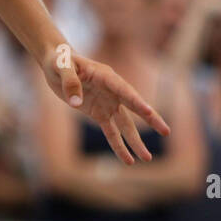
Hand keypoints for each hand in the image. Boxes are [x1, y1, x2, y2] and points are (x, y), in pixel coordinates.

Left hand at [40, 47, 170, 164]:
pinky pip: (111, 131)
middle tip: (166, 132)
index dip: (136, 101)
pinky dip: (118, 145)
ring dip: (135, 141)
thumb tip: (76, 103)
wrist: (54, 63)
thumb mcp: (61, 67)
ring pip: (125, 125)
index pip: (124, 90)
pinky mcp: (98, 112)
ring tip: (147, 158)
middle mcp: (112, 91)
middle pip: (134, 107)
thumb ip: (70, 82)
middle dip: (150, 120)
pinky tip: (128, 160)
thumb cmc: (59, 60)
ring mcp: (107, 103)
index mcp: (106, 76)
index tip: (148, 112)